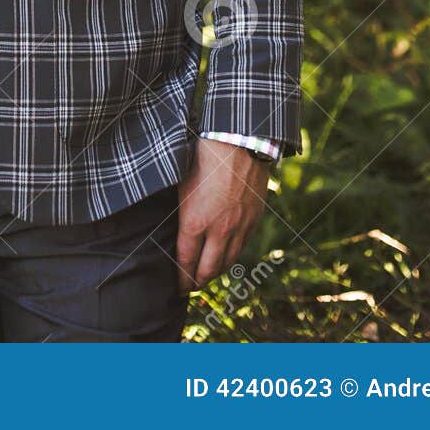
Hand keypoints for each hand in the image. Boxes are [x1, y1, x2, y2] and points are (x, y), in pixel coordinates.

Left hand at [175, 138, 271, 293]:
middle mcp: (218, 232)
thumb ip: (181, 212)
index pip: (185, 263)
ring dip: (215, 272)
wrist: (239, 142)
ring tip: (207, 275)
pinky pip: (242, 247)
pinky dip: (232, 256)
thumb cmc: (203, 158)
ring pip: (227, 263)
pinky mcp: (253, 219)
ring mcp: (238, 227)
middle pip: (207, 271)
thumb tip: (176, 229)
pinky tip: (226, 256)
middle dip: (196, 282)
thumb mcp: (182, 185)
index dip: (180, 279)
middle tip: (190, 286)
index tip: (177, 286)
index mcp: (194, 223)